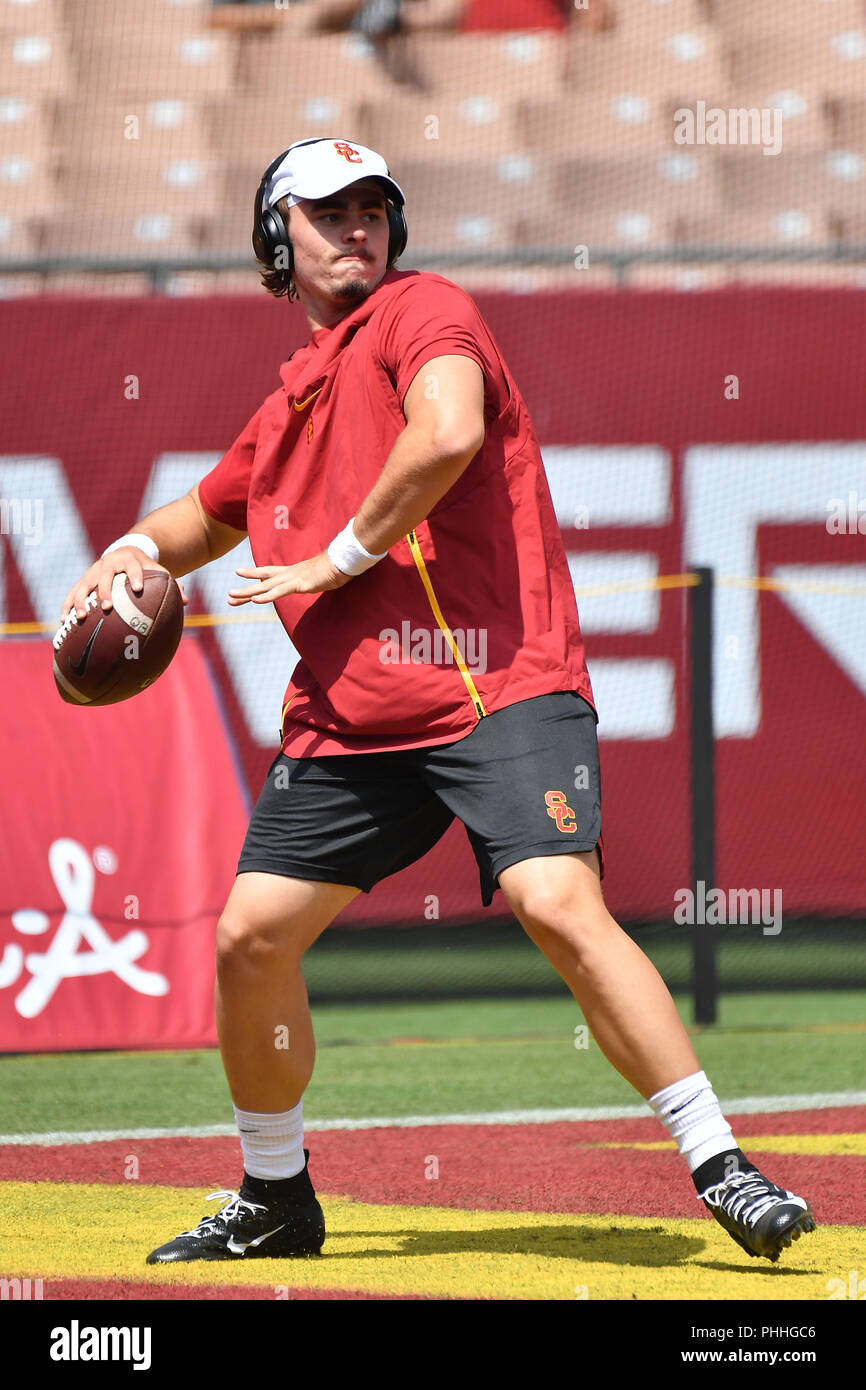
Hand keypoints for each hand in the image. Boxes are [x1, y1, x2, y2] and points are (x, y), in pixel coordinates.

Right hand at [60, 550, 188, 621]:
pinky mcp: (83, 580)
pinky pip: (72, 593)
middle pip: (104, 576)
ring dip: (81, 601)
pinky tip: (63, 621)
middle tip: (108, 606)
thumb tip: (185, 601)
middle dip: (105, 591)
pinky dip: (67, 605)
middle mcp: (108, 564)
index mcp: (129, 560)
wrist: (124, 551)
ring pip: (84, 585)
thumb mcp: (156, 570)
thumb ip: (170, 584)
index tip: (139, 588)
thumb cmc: (144, 567)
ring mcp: (93, 572)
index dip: (135, 576)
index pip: (132, 567)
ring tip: (81, 617)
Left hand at [228, 552, 351, 605]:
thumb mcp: (319, 575)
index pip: (268, 572)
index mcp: (292, 572)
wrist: (343, 561)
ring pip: (265, 587)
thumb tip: (315, 579)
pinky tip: (255, 600)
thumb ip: (313, 578)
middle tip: (228, 595)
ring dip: (247, 593)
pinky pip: (279, 592)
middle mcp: (289, 574)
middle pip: (262, 581)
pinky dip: (267, 596)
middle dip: (245, 589)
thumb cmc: (335, 568)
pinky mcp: (299, 584)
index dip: (253, 572)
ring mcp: (293, 578)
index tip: (238, 572)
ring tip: (231, 597)